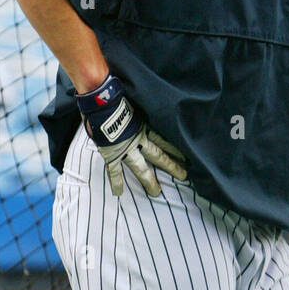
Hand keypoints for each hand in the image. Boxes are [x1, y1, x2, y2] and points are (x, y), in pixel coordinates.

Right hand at [76, 74, 186, 197]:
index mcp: (143, 127)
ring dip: (149, 180)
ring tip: (156, 193)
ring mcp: (125, 148)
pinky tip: (119, 193)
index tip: (186, 157)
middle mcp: (138, 140)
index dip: (175, 149)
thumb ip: (137, 112)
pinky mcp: (111, 153)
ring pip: (140, 168)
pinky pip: (114, 170)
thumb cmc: (116, 96)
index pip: (164, 141)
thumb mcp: (133, 103)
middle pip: (159, 156)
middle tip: (184, 176)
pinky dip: (116, 181)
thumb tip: (140, 109)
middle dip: (172, 167)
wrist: (102, 101)